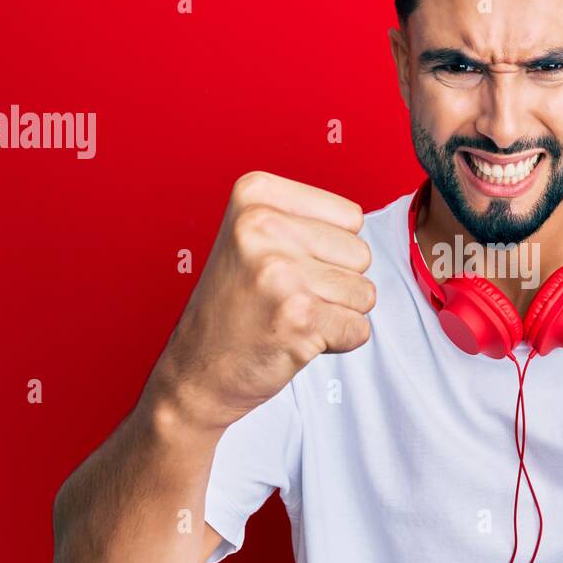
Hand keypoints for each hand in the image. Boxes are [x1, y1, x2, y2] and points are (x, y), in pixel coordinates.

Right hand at [148, 171, 375, 431]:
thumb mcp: (255, 237)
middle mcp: (264, 225)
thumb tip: (364, 229)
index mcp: (255, 194)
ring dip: (335, 313)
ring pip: (364, 292)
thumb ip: (308, 220)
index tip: (284, 266)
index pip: (351, 218)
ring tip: (289, 315)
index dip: (329, 250)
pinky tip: (294, 338)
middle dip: (335, 283)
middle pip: (361, 254)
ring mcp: (280, 271)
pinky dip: (336, 341)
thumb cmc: (235, 304)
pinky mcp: (297, 315)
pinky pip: (358, 329)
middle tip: (286, 297)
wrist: (197, 369)